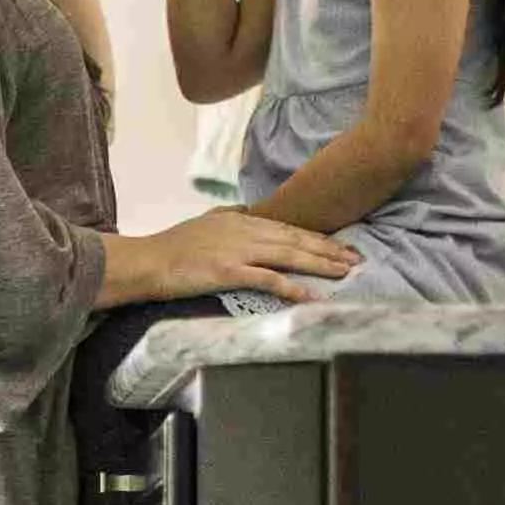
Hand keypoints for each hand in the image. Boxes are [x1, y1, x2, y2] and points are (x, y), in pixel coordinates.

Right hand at [149, 206, 357, 302]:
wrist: (148, 261)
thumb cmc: (172, 245)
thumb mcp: (205, 220)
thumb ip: (229, 214)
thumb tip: (246, 209)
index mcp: (241, 219)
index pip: (288, 227)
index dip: (317, 237)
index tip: (340, 245)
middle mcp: (245, 230)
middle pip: (296, 239)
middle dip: (329, 249)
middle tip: (356, 258)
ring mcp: (238, 251)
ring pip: (289, 255)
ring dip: (320, 264)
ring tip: (346, 272)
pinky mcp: (229, 271)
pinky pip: (269, 279)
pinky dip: (293, 287)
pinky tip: (312, 295)